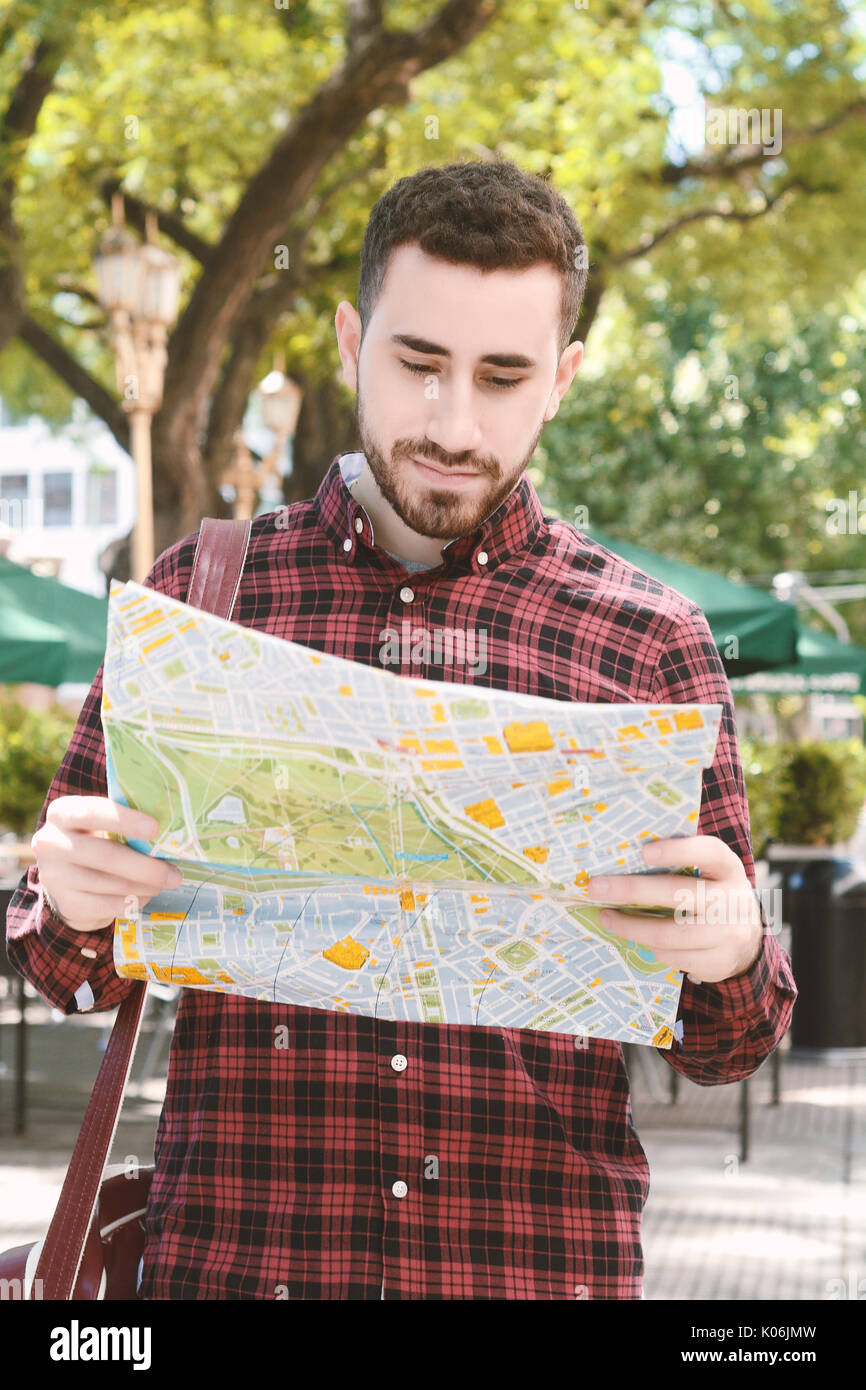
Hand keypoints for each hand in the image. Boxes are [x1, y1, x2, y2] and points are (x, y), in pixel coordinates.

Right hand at [30, 795, 182, 932]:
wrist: (65, 876)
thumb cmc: (95, 839)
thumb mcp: (102, 823)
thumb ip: (126, 822)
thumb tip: (171, 832)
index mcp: (62, 813)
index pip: (92, 812)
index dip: (125, 820)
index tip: (155, 829)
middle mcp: (51, 843)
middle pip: (105, 855)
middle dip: (145, 866)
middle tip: (175, 874)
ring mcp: (54, 876)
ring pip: (110, 884)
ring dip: (145, 886)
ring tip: (165, 883)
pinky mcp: (65, 903)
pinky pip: (107, 905)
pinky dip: (133, 901)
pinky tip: (146, 895)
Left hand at [585, 835, 763, 984]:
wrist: (746, 938)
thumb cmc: (711, 894)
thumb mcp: (707, 873)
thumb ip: (679, 864)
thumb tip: (621, 859)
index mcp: (728, 868)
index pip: (708, 852)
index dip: (678, 851)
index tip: (644, 852)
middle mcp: (734, 899)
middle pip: (678, 893)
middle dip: (631, 890)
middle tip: (596, 888)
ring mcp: (730, 933)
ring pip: (670, 932)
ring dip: (631, 926)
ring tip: (606, 918)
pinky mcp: (721, 962)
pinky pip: (676, 957)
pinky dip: (652, 948)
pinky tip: (637, 939)